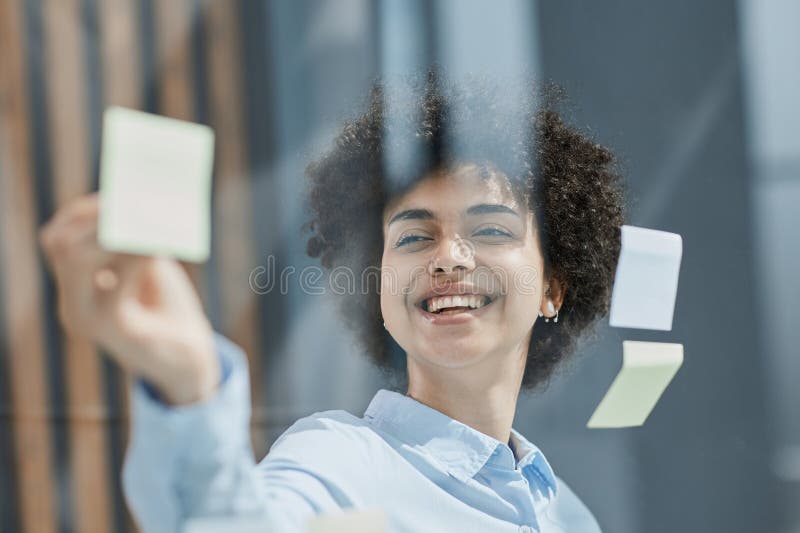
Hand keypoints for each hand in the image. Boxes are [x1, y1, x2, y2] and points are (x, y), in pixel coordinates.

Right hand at [39, 193, 219, 404]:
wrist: (190, 363)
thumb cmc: (167, 309)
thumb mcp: (146, 266)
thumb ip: (132, 239)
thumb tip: (132, 199)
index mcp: (76, 288)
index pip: (58, 239)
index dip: (85, 211)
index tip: (119, 195)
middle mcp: (72, 305)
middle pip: (60, 243)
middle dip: (95, 214)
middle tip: (130, 201)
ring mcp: (88, 319)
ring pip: (77, 258)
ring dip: (114, 230)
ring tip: (147, 220)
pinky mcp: (115, 331)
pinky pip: (113, 286)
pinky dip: (133, 257)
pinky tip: (156, 247)